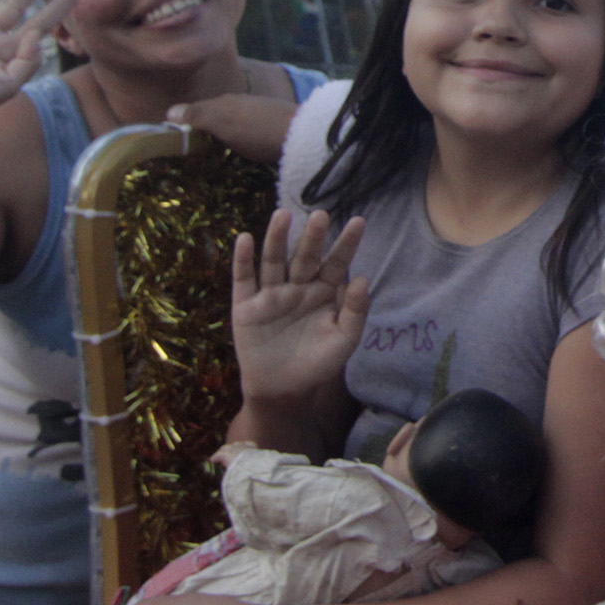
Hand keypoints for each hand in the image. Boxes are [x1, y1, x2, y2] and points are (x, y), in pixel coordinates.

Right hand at [169, 93, 298, 165]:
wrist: (304, 136)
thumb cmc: (259, 129)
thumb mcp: (224, 121)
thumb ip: (198, 115)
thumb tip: (168, 111)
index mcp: (224, 102)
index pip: (195, 110)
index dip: (182, 124)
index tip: (169, 142)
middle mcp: (239, 106)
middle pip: (213, 118)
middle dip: (200, 131)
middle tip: (186, 154)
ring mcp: (257, 117)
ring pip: (230, 127)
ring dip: (219, 138)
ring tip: (207, 158)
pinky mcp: (271, 131)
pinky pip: (245, 136)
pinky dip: (236, 143)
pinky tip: (236, 155)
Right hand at [231, 208, 368, 411]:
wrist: (282, 390)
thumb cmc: (318, 364)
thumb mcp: (344, 342)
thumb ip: (355, 312)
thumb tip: (362, 278)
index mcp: (323, 292)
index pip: (336, 263)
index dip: (347, 243)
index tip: (360, 221)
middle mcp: (297, 286)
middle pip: (305, 257)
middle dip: (313, 237)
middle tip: (321, 215)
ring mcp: (271, 294)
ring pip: (274, 261)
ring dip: (277, 239)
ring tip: (283, 215)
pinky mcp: (245, 305)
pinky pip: (243, 279)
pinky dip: (242, 260)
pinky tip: (245, 239)